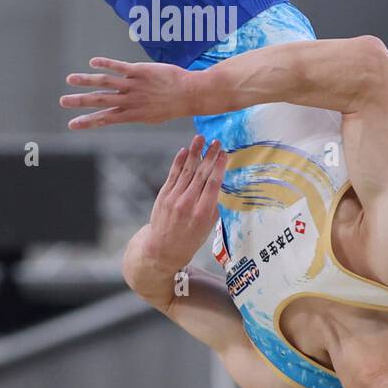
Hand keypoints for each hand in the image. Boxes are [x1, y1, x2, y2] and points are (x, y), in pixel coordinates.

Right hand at [60, 56, 193, 128]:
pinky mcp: (140, 71)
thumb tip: (119, 114)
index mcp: (132, 114)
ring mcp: (134, 85)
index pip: (104, 119)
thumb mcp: (152, 116)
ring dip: (86, 81)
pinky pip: (120, 67)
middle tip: (63, 101)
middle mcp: (130, 100)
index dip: (87, 121)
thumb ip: (133, 113)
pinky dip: (105, 63)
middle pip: (100, 100)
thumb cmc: (172, 106)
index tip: (72, 124)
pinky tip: (93, 62)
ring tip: (70, 80)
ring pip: (106, 82)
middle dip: (80, 102)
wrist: (189, 94)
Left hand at [147, 136, 227, 268]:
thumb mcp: (208, 228)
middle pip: (201, 174)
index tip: (224, 154)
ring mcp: (174, 198)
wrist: (162, 248)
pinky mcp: (164, 195)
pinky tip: (185, 150)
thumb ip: (213, 206)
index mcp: (202, 213)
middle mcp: (188, 203)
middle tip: (217, 142)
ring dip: (194, 153)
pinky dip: (179, 162)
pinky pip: (173, 174)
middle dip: (210, 156)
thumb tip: (220, 184)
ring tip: (200, 138)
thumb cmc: (190, 239)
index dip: (219, 167)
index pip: (213, 184)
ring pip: (186, 171)